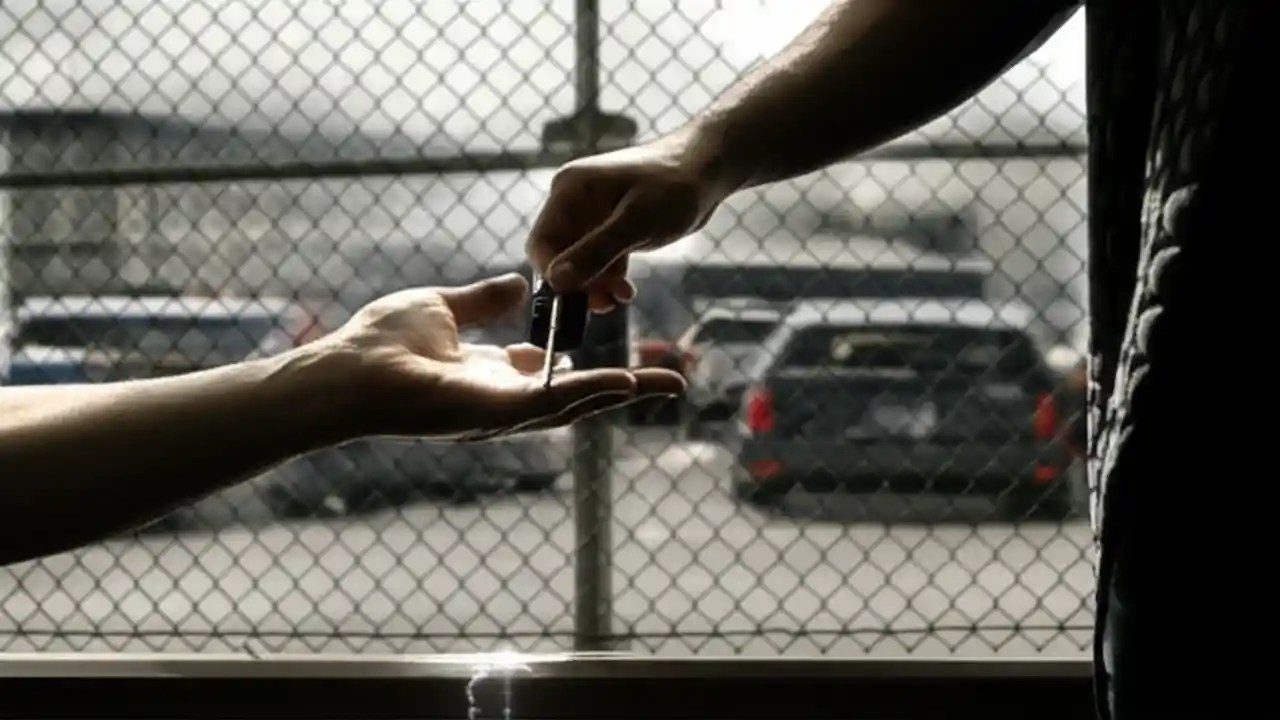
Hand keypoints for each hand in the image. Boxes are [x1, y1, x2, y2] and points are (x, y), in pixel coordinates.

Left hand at [311, 273, 685, 440]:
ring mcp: (505, 410)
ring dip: (622, 394)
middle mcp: (504, 398)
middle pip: (578, 394)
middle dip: (624, 388)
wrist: (348, 371)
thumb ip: (482, 301)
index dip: (588, 367)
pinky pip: (556, 403)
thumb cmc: (379, 342)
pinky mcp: (499, 412)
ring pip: (577, 404)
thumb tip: (517, 285)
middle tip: (670, 382)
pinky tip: (628, 383)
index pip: (551, 372)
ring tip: (668, 385)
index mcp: (490, 374)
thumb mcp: (441, 307)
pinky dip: (594, 393)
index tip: (621, 360)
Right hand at [526, 136, 731, 311]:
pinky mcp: (612, 227)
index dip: (552, 275)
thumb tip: (555, 282)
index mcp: (570, 191)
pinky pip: (599, 259)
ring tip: (621, 297)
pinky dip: (609, 277)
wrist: (708, 168)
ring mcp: (593, 215)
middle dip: (577, 284)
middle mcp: (574, 201)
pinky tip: (626, 290)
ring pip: (579, 261)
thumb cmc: (674, 187)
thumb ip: (595, 252)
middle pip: (559, 255)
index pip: (541, 242)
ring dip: (596, 285)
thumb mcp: (636, 222)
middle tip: (603, 306)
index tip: (573, 303)